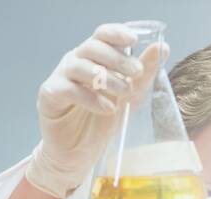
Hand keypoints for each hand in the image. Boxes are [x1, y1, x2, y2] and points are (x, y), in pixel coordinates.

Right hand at [26, 23, 165, 198]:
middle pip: (92, 47)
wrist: (78, 154)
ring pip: (79, 66)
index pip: (101, 35)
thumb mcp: (128, 96)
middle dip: (117, 58)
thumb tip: (161, 47)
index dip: (116, 33)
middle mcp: (74, 62)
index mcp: (92, 57)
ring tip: (125, 92)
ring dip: (106, 77)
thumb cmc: (99, 122)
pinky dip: (90, 98)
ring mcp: (60, 77)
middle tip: (137, 72)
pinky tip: (107, 109)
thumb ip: (143, 74)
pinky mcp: (49, 96)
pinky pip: (68, 90)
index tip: (134, 40)